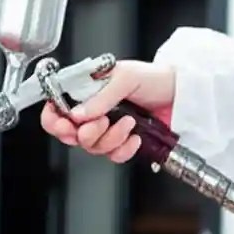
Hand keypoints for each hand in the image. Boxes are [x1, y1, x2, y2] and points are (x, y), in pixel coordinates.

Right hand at [40, 59, 175, 163]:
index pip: (55, 110)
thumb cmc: (153, 77)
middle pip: (70, 135)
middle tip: (103, 122)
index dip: (54, 121)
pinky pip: (112, 156)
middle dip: (86, 133)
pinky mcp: (121, 142)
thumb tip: (78, 114)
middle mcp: (92, 111)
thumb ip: (101, 96)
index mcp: (85, 91)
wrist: (180, 93)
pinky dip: (124, 150)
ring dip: (111, 138)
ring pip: (92, 147)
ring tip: (129, 122)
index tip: (67, 125)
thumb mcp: (125, 77)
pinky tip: (135, 138)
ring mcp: (106, 129)